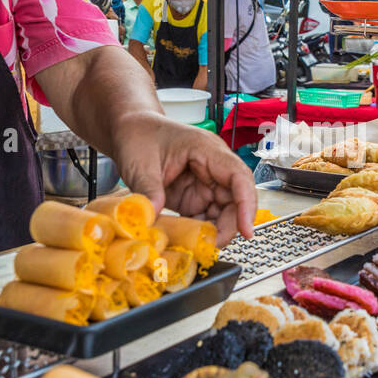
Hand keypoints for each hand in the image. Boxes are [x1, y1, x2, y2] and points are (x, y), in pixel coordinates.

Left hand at [114, 112, 255, 246]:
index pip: (239, 178)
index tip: (246, 231)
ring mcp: (205, 184)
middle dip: (229, 226)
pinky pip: (205, 218)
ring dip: (213, 231)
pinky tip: (184, 240)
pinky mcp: (194, 197)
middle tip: (210, 246)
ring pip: (223, 213)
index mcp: (207, 150)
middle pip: (235, 201)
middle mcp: (213, 168)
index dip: (247, 205)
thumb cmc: (140, 135)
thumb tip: (150, 218)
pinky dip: (198, 232)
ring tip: (194, 246)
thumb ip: (148, 190)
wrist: (130, 130)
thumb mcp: (140, 164)